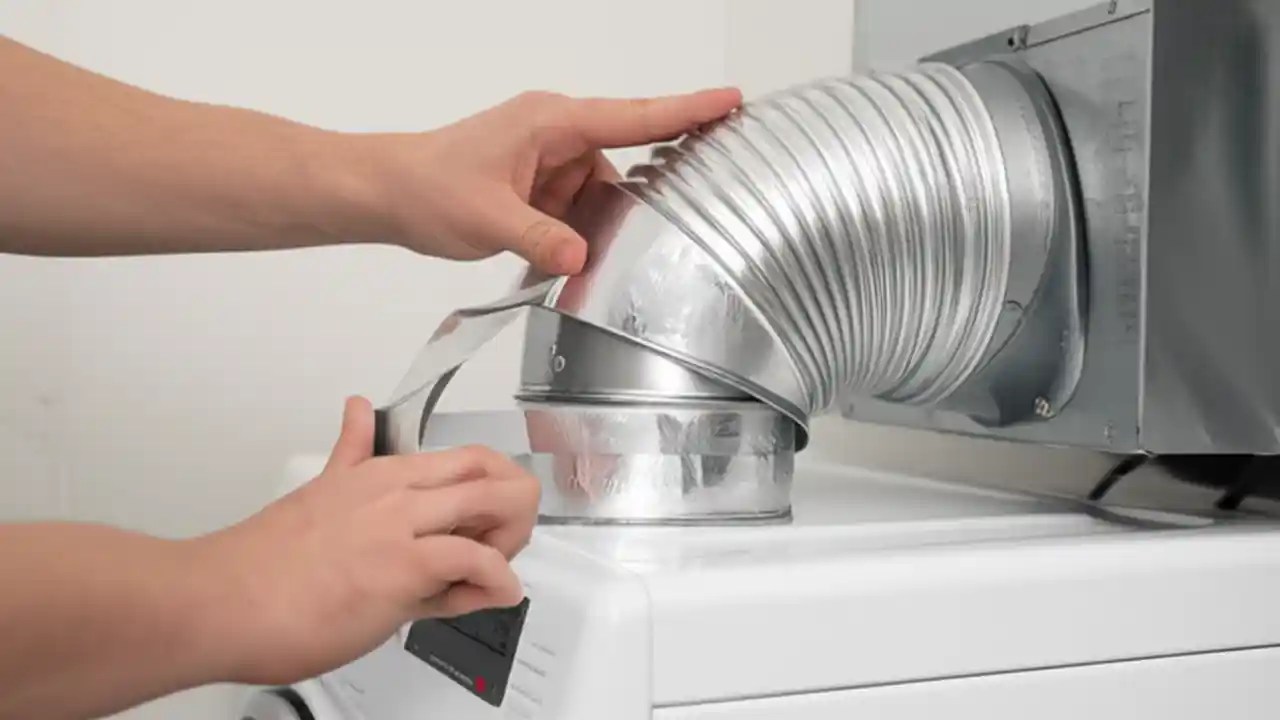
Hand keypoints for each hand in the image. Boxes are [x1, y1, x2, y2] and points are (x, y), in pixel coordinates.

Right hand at [192, 396, 539, 684]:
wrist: (218, 600)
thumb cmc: (263, 564)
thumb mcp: (319, 488)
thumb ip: (350, 450)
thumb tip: (357, 408)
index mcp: (382, 473)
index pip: (469, 459)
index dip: (496, 489)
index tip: (493, 523)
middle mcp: (397, 491)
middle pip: (491, 472)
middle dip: (518, 508)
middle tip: (505, 545)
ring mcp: (401, 527)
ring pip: (495, 504)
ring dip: (515, 539)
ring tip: (499, 573)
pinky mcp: (401, 568)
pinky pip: (477, 562)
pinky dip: (501, 580)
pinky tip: (495, 595)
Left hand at [357, 87, 741, 274]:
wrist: (387, 192)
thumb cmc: (428, 186)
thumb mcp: (488, 219)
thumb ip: (539, 240)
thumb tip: (580, 258)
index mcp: (553, 123)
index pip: (636, 115)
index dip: (689, 110)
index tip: (733, 102)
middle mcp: (557, 133)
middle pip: (621, 166)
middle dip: (622, 208)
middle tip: (616, 239)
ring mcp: (549, 158)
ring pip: (599, 195)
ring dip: (588, 227)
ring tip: (557, 250)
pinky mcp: (540, 182)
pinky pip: (575, 208)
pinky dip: (569, 233)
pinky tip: (553, 252)